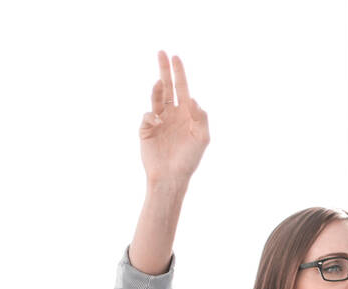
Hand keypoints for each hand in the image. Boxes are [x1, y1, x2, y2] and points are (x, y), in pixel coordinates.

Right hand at [138, 50, 208, 187]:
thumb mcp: (202, 138)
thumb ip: (201, 118)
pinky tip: (157, 122)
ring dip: (157, 89)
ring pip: (156, 98)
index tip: (175, 57)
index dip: (179, 73)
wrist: (171, 178)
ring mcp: (158, 121)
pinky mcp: (145, 130)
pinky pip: (147, 117)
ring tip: (159, 82)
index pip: (181, 89)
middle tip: (162, 52)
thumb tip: (193, 99)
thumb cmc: (188, 160)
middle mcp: (171, 114)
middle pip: (167, 87)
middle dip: (164, 70)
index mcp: (185, 114)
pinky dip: (151, 116)